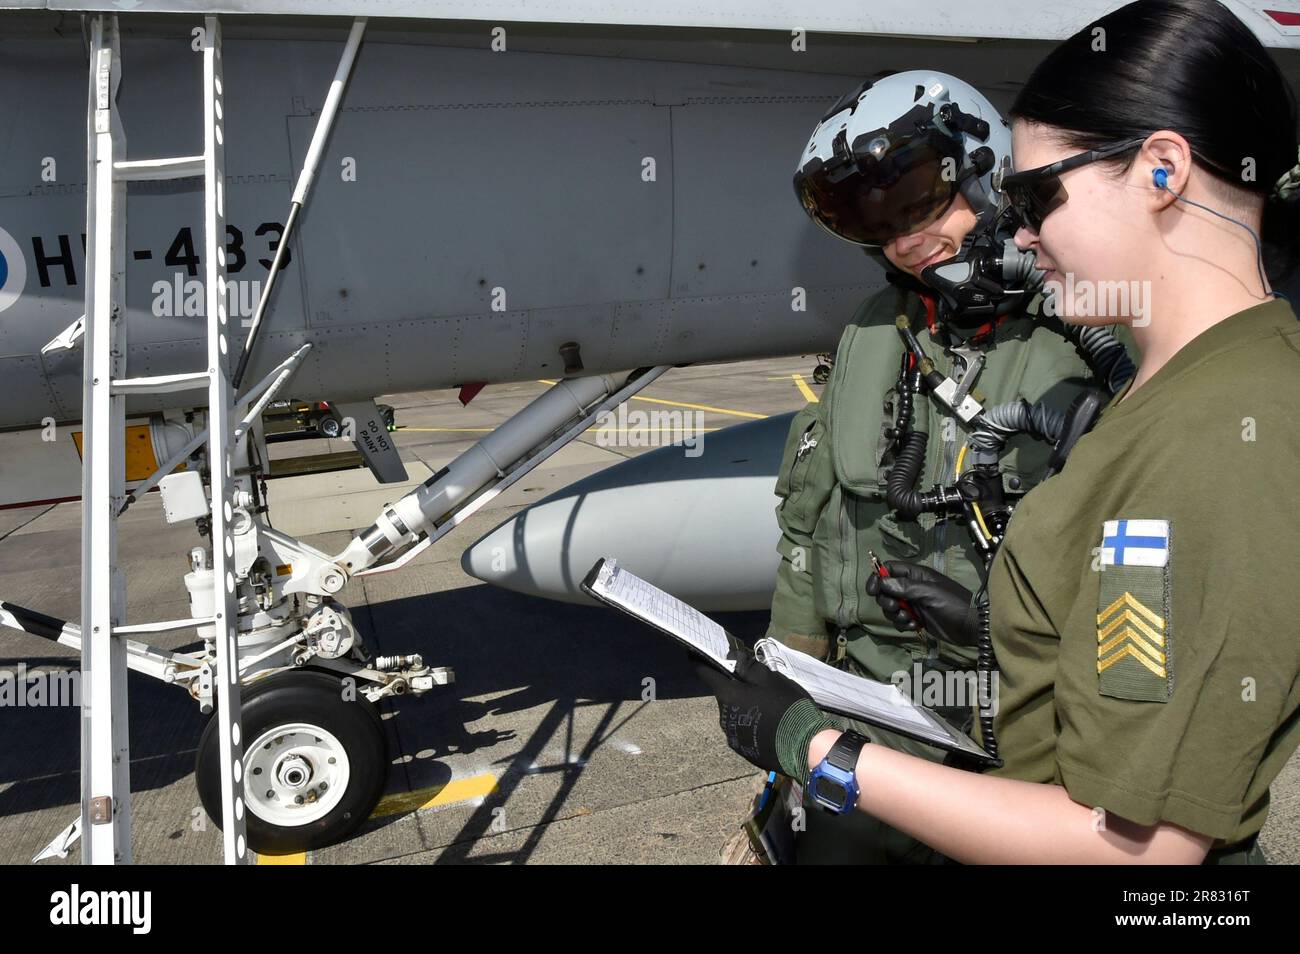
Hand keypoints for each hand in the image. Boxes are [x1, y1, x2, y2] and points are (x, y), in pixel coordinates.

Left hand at [691, 649, 835, 783]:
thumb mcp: (771, 679)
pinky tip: (769, 727)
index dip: (699, 660)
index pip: (705, 673)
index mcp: (727, 696)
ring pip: (734, 714)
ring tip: (768, 709)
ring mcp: (733, 737)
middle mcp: (724, 718)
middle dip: (735, 688)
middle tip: (757, 685)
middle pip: (724, 695)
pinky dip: (750, 725)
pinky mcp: (744, 752)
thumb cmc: (788, 707)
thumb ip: (748, 667)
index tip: (693, 652)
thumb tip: (732, 656)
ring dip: (744, 708)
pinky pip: (743, 731)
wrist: (806, 748)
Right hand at [865, 561, 977, 646]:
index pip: (889, 569)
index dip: (878, 577)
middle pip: (886, 589)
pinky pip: (899, 619)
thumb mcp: (929, 592)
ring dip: (895, 614)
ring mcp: (913, 603)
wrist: (970, 626)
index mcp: (916, 575)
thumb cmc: (953, 603)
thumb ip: (905, 587)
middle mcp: (912, 587)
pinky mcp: (916, 618)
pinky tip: (915, 625)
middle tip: (896, 607)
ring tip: (908, 619)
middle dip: (886, 600)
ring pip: (891, 606)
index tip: (872, 591)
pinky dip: (902, 623)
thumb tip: (882, 582)